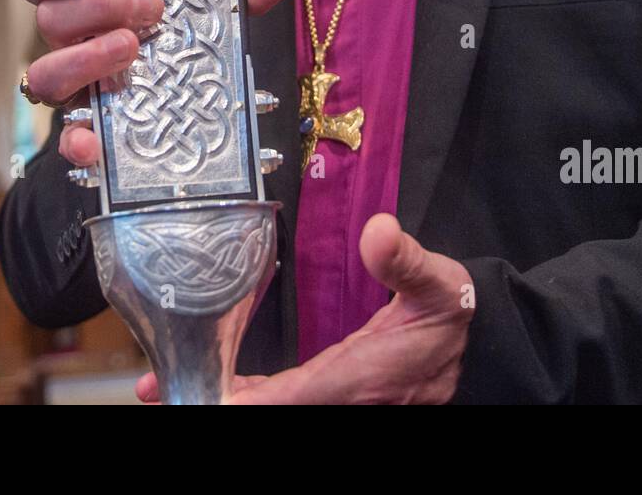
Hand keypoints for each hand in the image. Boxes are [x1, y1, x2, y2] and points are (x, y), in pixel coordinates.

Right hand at [20, 0, 291, 166]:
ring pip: (46, 74)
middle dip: (97, 6)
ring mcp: (77, 90)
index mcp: (93, 11)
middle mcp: (74, 47)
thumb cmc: (184, 52)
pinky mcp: (87, 132)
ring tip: (130, 50)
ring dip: (83, 58)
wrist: (185, 119)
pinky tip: (93, 142)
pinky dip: (76, 140)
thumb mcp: (213, 20)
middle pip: (53, 20)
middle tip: (151, 7)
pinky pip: (66, 139)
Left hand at [136, 213, 474, 404]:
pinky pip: (290, 403)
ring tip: (169, 388)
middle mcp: (348, 400)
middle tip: (158, 389)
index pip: (299, 393)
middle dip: (218, 402)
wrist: (483, 349)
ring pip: (278, 410)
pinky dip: (253, 397)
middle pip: (274, 411)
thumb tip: (377, 230)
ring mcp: (343, 404)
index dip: (253, 399)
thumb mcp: (439, 283)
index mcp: (364, 376)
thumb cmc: (457, 315)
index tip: (207, 395)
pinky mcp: (342, 399)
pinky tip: (227, 386)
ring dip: (228, 400)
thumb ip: (405, 261)